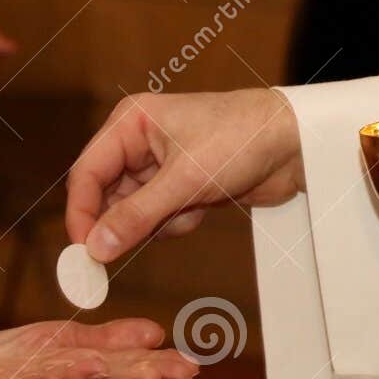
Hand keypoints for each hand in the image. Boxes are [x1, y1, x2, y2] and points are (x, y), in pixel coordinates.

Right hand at [66, 89, 303, 261]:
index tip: (84, 252)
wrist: (296, 143)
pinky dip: (177, 221)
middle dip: (124, 223)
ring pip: (135, 210)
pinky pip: (161, 215)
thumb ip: (137, 216)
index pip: (87, 173)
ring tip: (188, 209)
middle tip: (122, 255)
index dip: (82, 214)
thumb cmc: (242, 139)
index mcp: (130, 122)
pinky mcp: (183, 184)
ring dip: (157, 222)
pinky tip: (203, 207)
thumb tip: (96, 247)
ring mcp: (161, 164)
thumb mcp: (185, 181)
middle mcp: (140, 141)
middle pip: (107, 196)